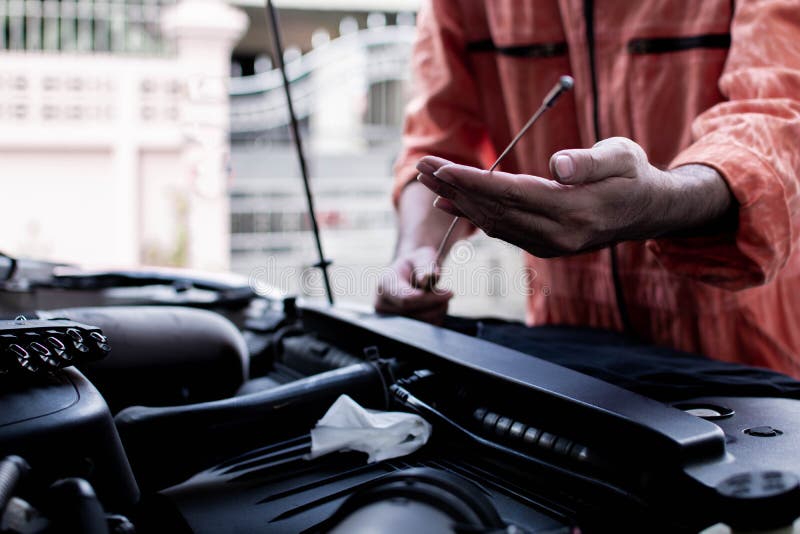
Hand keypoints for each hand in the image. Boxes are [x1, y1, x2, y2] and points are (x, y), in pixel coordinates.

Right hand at [374, 246, 452, 323]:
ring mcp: (390, 319)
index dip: (428, 299)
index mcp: (385, 284)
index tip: (449, 292)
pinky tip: (437, 305)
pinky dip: (437, 317)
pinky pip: (425, 329)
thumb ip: (425, 264)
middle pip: (414, 312)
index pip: (405, 298)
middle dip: (436, 303)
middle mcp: (383, 304)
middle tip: (449, 292)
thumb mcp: (423, 256)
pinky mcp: (401, 328)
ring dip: (438, 310)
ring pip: (421, 322)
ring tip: (443, 296)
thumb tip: (426, 278)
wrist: (408, 275)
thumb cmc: (416, 264)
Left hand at [416, 137, 732, 256]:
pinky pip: (502, 231)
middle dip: (454, 188)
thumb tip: (557, 165)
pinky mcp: (544, 246)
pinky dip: (473, 216)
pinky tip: (450, 204)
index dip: (473, 182)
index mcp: (574, 210)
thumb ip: (589, 162)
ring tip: (428, 181)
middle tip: (422, 167)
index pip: (511, 194)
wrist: (647, 211)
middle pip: (494, 210)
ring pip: (493, 223)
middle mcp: (557, 234)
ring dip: (457, 202)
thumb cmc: (633, 175)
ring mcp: (549, 245)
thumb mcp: (621, 156)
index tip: (443, 167)